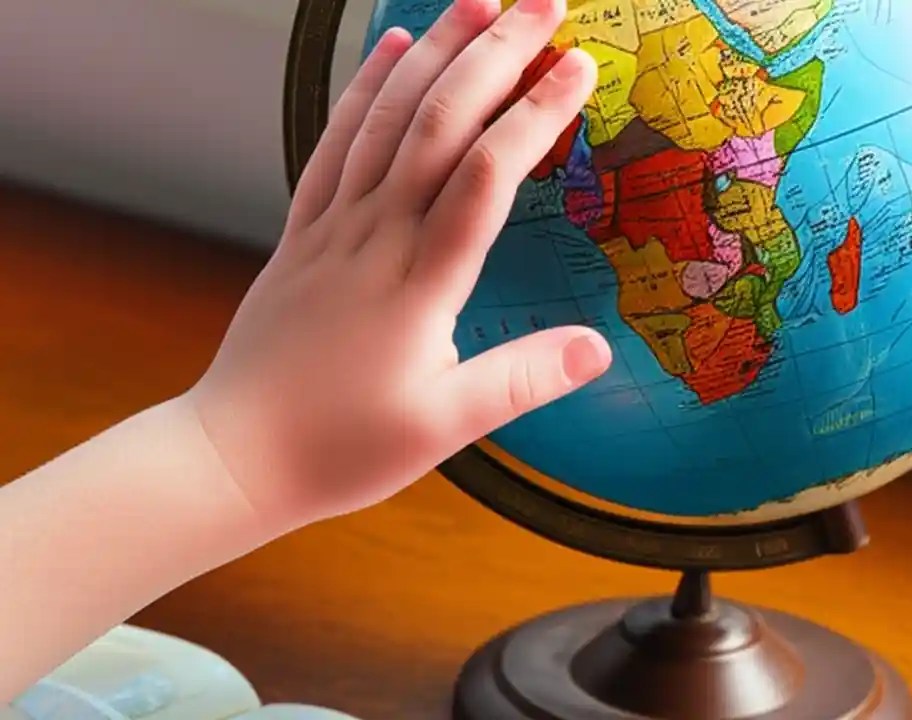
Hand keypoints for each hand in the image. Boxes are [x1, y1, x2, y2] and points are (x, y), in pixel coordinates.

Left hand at [184, 0, 609, 527]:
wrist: (234, 453)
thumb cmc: (340, 447)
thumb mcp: (444, 429)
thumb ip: (522, 381)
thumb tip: (598, 347)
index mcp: (418, 283)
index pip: (486, 175)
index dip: (535, 114)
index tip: (579, 67)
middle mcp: (373, 237)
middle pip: (438, 124)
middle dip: (494, 55)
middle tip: (542, 4)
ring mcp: (332, 227)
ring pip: (386, 118)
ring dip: (434, 52)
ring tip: (478, 2)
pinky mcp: (302, 231)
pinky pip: (335, 141)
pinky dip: (366, 87)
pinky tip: (392, 47)